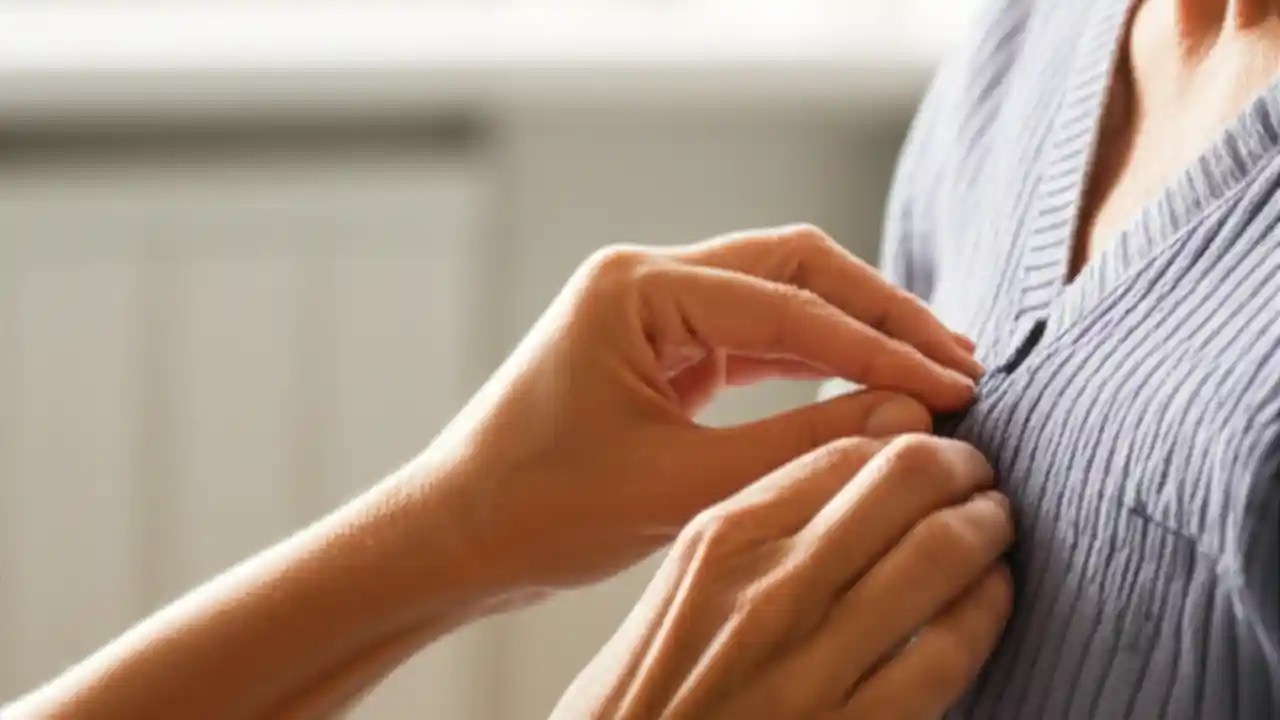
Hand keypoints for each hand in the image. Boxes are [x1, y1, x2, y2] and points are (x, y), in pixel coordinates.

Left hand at [416, 224, 981, 591]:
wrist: (458, 536)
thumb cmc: (540, 510)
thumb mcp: (681, 485)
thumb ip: (800, 446)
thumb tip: (907, 421)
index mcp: (637, 289)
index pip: (789, 303)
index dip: (878, 347)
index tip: (952, 384)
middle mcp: (646, 280)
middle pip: (793, 269)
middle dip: (879, 314)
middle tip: (958, 362)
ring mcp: (653, 311)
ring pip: (779, 299)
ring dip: (852, 333)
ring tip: (932, 372)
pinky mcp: (660, 348)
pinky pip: (754, 339)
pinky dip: (813, 361)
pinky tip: (868, 386)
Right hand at [553, 434, 1012, 719]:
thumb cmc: (650, 692)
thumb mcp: (682, 590)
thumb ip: (756, 533)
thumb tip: (847, 485)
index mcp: (719, 541)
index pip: (842, 453)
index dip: (903, 440)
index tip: (927, 448)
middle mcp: (769, 587)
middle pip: (903, 480)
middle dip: (960, 465)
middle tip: (979, 473)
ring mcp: (814, 661)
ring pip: (941, 550)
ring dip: (988, 525)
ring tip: (997, 523)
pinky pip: (952, 648)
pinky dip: (988, 607)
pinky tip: (991, 597)